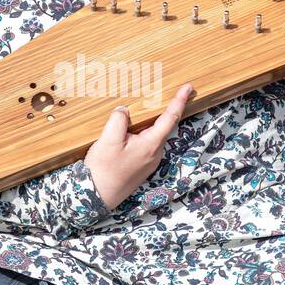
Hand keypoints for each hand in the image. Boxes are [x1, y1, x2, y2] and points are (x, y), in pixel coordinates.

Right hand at [83, 83, 193, 210]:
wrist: (96, 197)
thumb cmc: (103, 169)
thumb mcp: (108, 139)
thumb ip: (119, 120)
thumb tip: (124, 110)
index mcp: (151, 145)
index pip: (170, 118)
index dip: (179, 101)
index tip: (188, 88)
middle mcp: (155, 154)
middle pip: (163, 127)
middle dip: (164, 111)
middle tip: (164, 94)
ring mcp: (149, 162)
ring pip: (153, 136)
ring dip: (148, 125)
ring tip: (135, 116)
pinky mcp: (142, 167)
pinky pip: (146, 145)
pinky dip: (142, 135)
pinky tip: (128, 134)